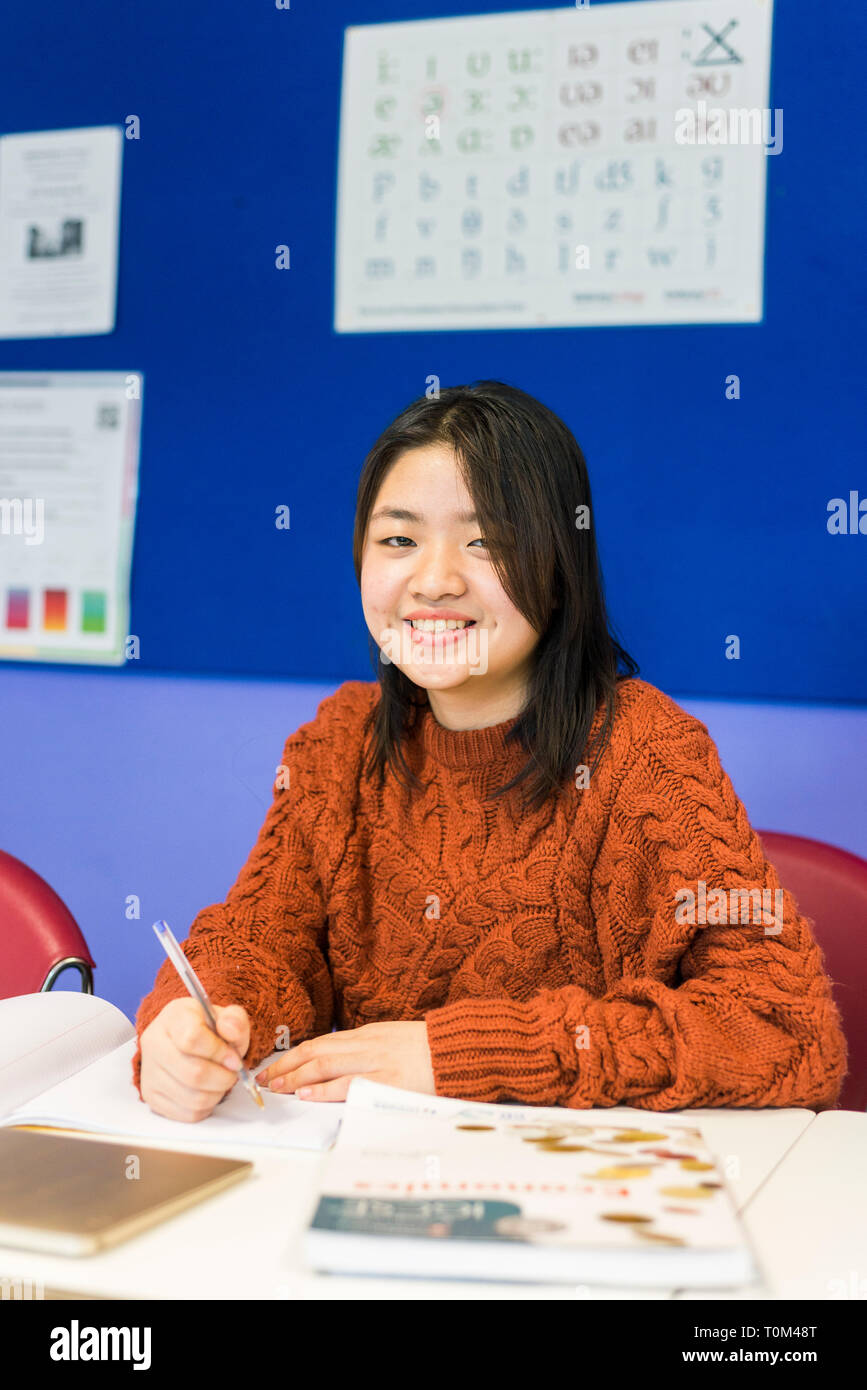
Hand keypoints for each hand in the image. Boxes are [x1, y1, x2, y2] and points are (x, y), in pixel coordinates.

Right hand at [139, 998, 250, 1121]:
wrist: (183, 1038)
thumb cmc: (206, 1029)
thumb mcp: (226, 1016)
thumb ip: (234, 1020)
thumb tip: (230, 1030)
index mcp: (173, 1018)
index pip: (192, 1039)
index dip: (219, 1052)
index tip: (234, 1057)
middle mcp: (154, 1043)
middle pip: (194, 1074)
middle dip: (223, 1077)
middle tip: (232, 1072)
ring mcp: (149, 1072)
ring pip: (193, 1098)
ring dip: (217, 1093)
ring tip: (220, 1080)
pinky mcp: (151, 1096)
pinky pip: (188, 1113)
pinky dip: (206, 1106)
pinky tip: (207, 1091)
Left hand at [254, 1021, 435, 1100]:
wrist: (459, 1048)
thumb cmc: (430, 1048)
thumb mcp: (395, 1039)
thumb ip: (369, 1049)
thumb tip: (342, 1062)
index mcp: (368, 1034)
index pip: (321, 1042)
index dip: (295, 1055)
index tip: (276, 1065)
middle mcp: (366, 1044)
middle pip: (316, 1052)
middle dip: (286, 1065)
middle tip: (263, 1078)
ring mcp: (376, 1062)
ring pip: (325, 1066)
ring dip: (296, 1077)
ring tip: (275, 1087)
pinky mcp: (387, 1081)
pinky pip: (349, 1084)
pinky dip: (324, 1089)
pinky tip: (307, 1095)